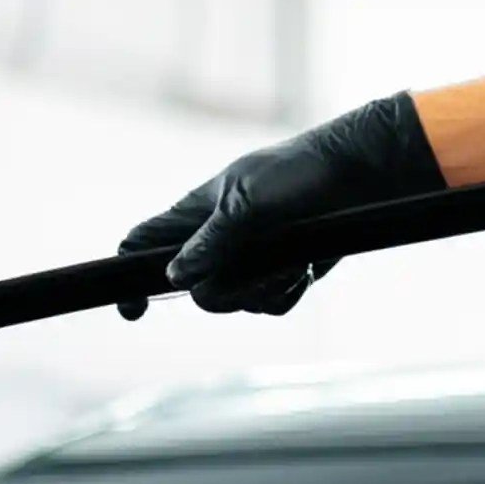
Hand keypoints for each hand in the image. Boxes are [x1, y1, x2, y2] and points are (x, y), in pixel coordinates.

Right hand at [117, 91, 444, 319]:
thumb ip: (209, 242)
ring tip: (290, 255)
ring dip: (266, 285)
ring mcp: (249, 260)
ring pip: (237, 302)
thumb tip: (173, 277)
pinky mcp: (281, 274)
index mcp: (195, 214)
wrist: (356, 177)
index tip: (133, 309)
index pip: (143, 244)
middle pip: (196, 291)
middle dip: (226, 288)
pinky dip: (289, 289)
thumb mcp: (246, 202)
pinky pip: (271, 305)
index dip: (129, 277)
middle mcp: (216, 241)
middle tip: (253, 265)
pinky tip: (306, 266)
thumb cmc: (296, 174)